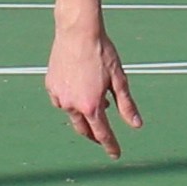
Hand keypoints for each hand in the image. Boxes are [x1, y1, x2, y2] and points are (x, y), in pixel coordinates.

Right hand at [47, 0, 140, 157]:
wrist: (77, 31)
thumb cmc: (101, 52)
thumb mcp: (119, 79)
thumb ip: (126, 105)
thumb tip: (136, 125)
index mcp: (91, 106)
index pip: (103, 134)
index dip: (111, 146)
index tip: (116, 155)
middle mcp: (72, 105)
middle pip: (84, 129)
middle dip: (94, 135)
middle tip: (103, 137)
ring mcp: (59, 96)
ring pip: (72, 114)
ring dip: (84, 115)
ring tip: (95, 107)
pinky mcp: (50, 85)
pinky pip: (61, 100)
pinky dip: (71, 101)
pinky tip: (79, 91)